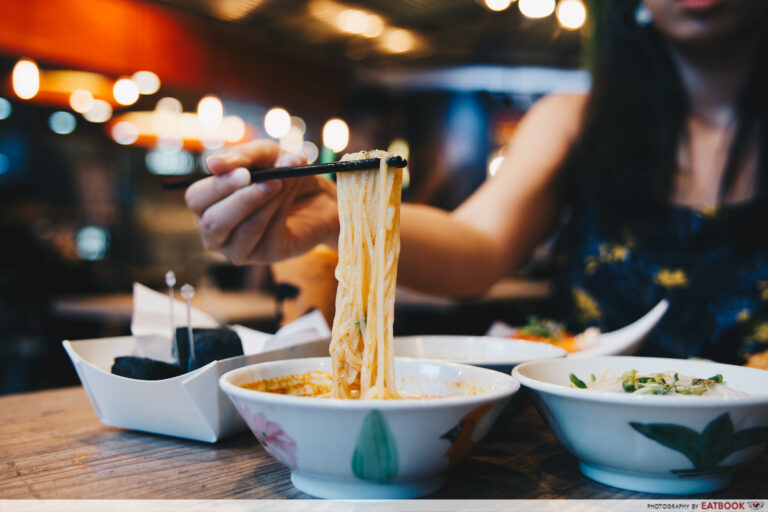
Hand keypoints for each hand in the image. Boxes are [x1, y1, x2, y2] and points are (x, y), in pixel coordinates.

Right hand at [185, 139, 338, 263]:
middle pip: (213, 221)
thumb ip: (241, 157)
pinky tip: (288, 198)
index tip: (245, 173)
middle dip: (242, 199)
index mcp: (208, 204)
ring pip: (243, 229)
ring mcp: (238, 248)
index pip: (197, 199)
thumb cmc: (284, 173)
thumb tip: (212, 164)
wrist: (320, 196)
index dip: (218, 185)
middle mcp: (216, 231)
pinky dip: (279, 211)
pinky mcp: (264, 256)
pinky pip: (267, 234)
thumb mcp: (266, 155)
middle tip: (270, 180)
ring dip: (267, 202)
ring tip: (284, 182)